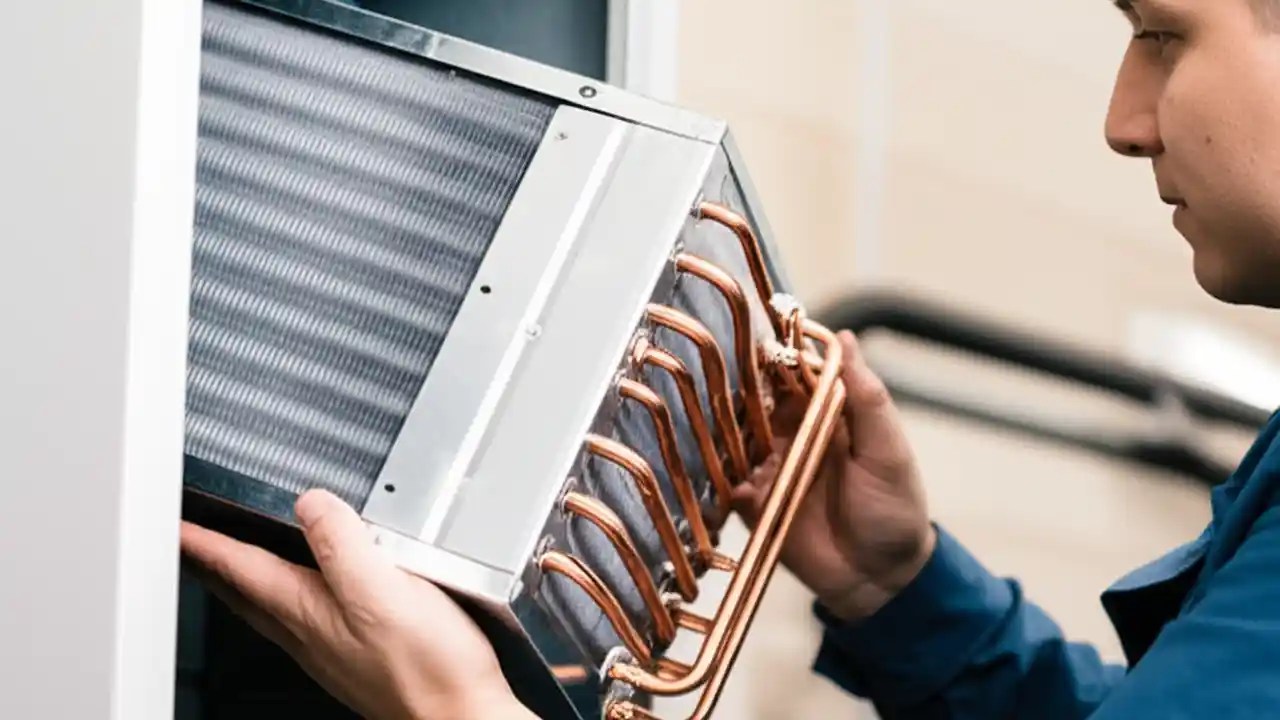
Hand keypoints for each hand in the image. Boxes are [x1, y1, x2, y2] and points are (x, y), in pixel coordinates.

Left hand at [180, 489, 536, 719]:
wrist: (459, 718)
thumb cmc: (427, 667)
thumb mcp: (382, 589)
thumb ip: (343, 543)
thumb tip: (310, 503)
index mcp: (307, 610)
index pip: (240, 568)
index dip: (206, 541)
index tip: (178, 522)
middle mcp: (311, 633)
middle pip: (245, 592)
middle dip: (214, 564)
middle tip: (191, 542)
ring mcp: (331, 650)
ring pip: (271, 608)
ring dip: (246, 582)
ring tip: (235, 562)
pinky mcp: (357, 658)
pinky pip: (307, 620)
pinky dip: (289, 598)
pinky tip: (311, 595)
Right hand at [734, 330, 935, 621]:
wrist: (883, 580)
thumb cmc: (895, 510)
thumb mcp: (887, 451)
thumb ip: (866, 398)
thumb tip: (843, 338)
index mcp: (824, 415)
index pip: (790, 375)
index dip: (771, 359)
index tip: (753, 347)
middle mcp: (791, 436)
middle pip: (753, 406)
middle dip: (737, 398)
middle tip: (725, 395)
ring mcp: (771, 471)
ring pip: (735, 443)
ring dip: (727, 439)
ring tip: (724, 439)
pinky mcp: (756, 507)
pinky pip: (729, 488)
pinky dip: (728, 484)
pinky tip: (739, 488)